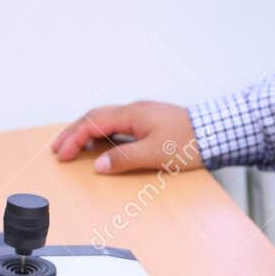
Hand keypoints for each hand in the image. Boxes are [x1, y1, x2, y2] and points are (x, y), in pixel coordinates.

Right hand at [51, 102, 203, 174]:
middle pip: (95, 117)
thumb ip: (124, 159)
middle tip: (57, 149)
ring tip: (74, 147)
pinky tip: (103, 144)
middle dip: (73, 132)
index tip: (62, 154)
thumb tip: (99, 165)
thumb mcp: (154, 153)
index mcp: (132, 114)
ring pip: (106, 119)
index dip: (73, 138)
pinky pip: (118, 124)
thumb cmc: (190, 141)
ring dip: (87, 131)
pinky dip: (103, 133)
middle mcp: (134, 110)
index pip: (93, 123)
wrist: (217, 131)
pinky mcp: (151, 121)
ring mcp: (143, 114)